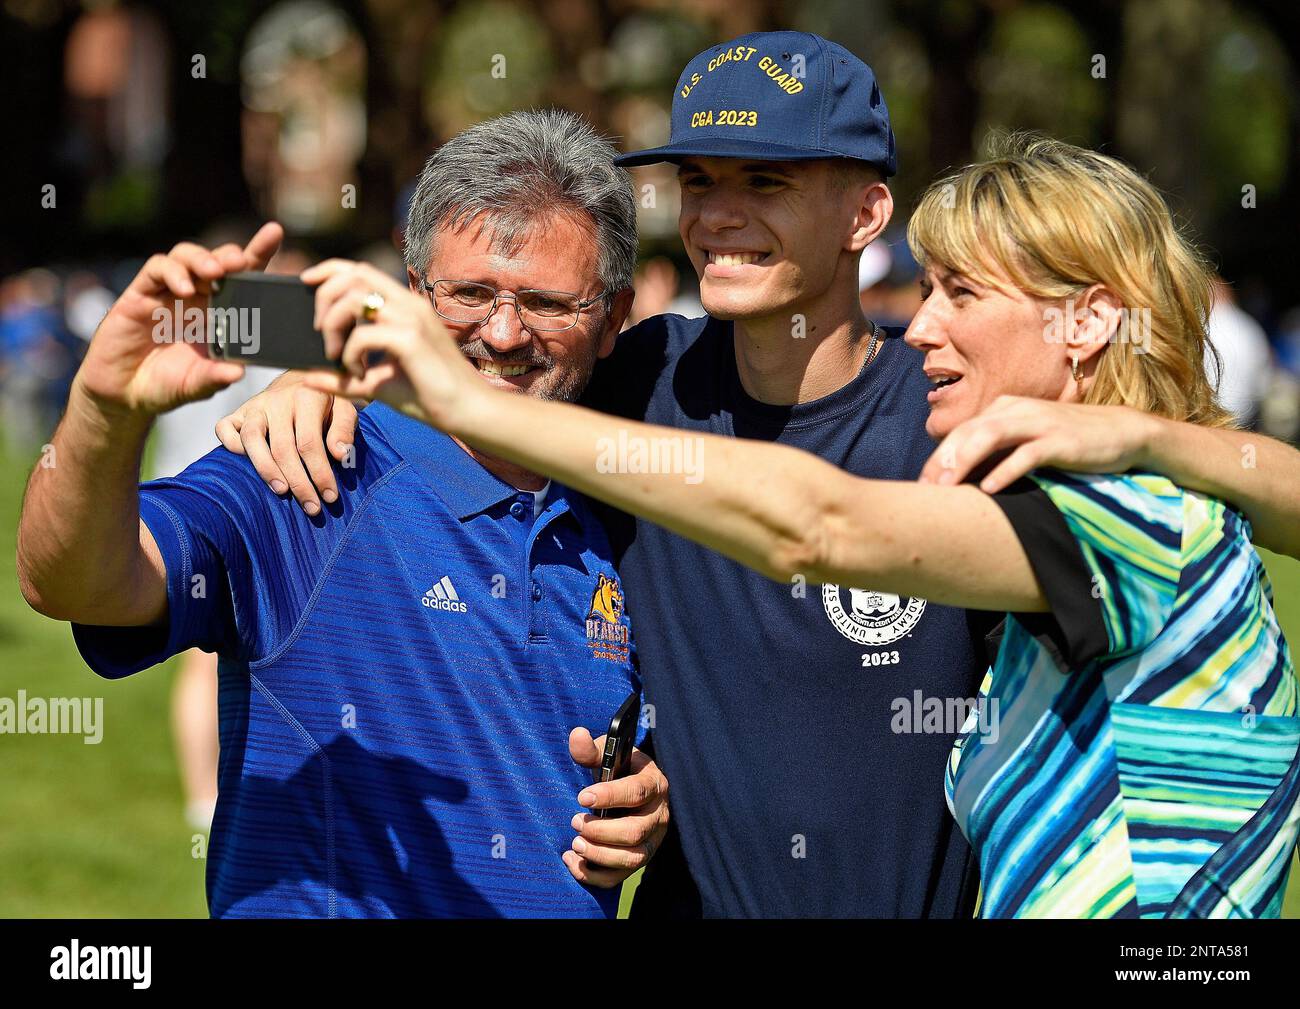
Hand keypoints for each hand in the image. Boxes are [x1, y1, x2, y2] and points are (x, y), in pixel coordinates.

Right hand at [75, 223, 282, 415]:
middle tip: (240, 261)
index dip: (258, 253)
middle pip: (217, 261)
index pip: (243, 278)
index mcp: (219, 313)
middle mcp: (197, 298)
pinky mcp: (140, 294)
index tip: (275, 233)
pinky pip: (157, 269)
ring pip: (187, 256)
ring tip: (215, 272)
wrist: (124, 395)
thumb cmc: (167, 385)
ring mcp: (168, 293)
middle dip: (231, 255)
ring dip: (203, 259)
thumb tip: (239, 372)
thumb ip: (215, 377)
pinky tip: (184, 289)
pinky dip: (172, 273)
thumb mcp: (197, 384)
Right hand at [215, 371, 357, 514]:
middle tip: (312, 507)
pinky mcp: (238, 411)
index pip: (309, 443)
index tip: (330, 496)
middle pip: (282, 448)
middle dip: (298, 482)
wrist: (302, 376)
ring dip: (266, 470)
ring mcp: (255, 405)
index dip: (320, 473)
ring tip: (282, 492)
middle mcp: (277, 401)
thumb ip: (344, 429)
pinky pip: (224, 428)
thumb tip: (340, 455)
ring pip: (251, 439)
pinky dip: (231, 447)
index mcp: (306, 397)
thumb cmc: (326, 401)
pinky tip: (248, 466)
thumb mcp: (345, 408)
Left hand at [297, 260, 485, 433]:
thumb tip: (307, 379)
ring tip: (336, 355)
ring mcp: (412, 319)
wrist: (468, 411)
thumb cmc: (430, 397)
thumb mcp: (377, 384)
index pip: (361, 270)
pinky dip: (351, 353)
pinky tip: (358, 373)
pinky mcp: (412, 339)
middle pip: (353, 274)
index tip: (306, 282)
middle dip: (325, 298)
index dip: (329, 269)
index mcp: (406, 307)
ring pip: (355, 298)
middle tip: (321, 333)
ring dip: (334, 324)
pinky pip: (364, 334)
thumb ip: (343, 379)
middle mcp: (409, 305)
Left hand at [563, 726, 669, 888]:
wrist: (632, 791)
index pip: (636, 792)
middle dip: (601, 831)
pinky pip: (620, 877)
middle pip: (635, 831)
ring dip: (600, 855)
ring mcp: (651, 841)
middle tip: (575, 822)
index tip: (582, 796)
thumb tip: (577, 735)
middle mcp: (658, 815)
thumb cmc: (619, 770)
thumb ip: (591, 750)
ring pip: (632, 858)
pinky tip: (572, 861)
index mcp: (653, 784)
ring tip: (574, 843)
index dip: (609, 796)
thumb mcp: (609, 755)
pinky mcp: (639, 860)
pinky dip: (594, 875)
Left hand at [918, 396, 1161, 492]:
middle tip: (924, 490)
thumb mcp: (1026, 440)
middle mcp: (1016, 410)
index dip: (938, 459)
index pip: (960, 433)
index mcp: (1003, 409)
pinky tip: (989, 489)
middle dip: (943, 462)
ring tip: (946, 488)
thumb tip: (962, 477)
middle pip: (968, 433)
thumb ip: (997, 450)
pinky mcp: (1059, 440)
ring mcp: (1038, 423)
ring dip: (965, 463)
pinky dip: (1005, 470)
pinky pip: (1026, 454)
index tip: (921, 486)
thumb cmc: (1067, 441)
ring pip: (990, 437)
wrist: (1122, 432)